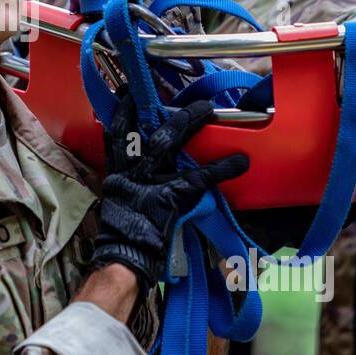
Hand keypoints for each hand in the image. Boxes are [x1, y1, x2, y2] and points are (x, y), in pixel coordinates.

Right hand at [95, 93, 248, 290]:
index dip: (123, 113)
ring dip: (187, 122)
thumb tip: (145, 178)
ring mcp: (147, 182)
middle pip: (145, 131)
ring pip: (166, 142)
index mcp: (117, 175)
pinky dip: (220, 168)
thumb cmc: (123, 240)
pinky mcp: (166, 197)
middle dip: (163, 112)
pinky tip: (238, 162)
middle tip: (184, 100)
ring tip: (208, 110)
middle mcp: (129, 173)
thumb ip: (131, 188)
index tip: (129, 94)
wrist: (123, 260)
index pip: (117, 136)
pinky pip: (197, 177)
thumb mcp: (119, 207)